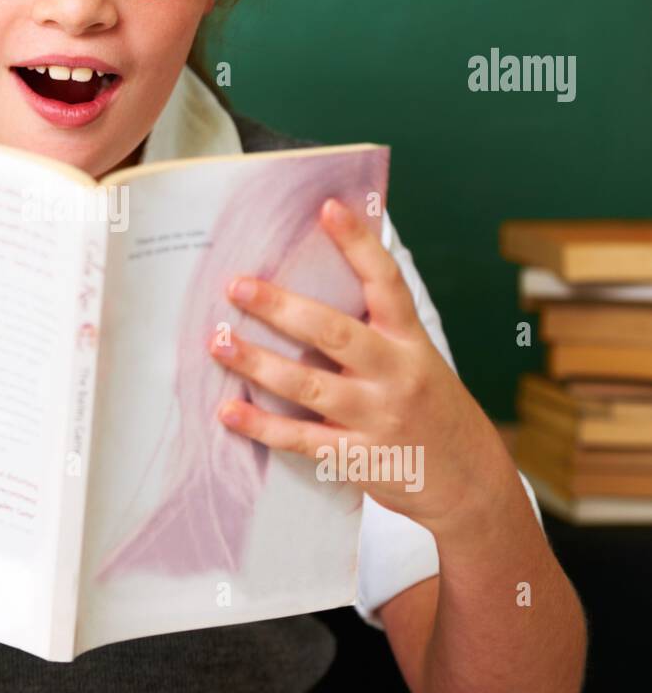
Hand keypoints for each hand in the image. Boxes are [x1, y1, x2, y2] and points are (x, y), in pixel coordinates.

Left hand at [207, 197, 518, 533]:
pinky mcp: (358, 457)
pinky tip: (228, 410)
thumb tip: (316, 288)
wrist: (473, 483)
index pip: (386, 282)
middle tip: (237, 286)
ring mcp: (376, 417)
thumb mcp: (420, 360)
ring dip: (258, 363)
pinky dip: (261, 426)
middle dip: (281, 307)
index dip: (358, 244)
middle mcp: (395, 374)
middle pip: (333, 332)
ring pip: (308, 386)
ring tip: (219, 343)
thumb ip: (378, 330)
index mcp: (411, 341)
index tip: (327, 209)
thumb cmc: (433, 411)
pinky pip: (301, 439)